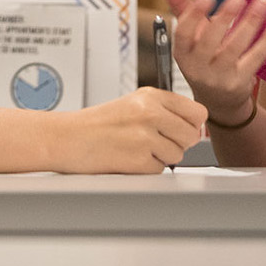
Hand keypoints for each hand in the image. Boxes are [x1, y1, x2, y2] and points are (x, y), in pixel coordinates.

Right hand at [47, 87, 205, 173]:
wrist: (67, 138)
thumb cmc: (98, 124)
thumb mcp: (133, 104)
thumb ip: (166, 112)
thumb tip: (198, 131)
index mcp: (151, 96)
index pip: (196, 112)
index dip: (191, 125)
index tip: (180, 129)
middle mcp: (150, 112)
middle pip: (191, 135)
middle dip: (177, 143)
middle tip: (154, 142)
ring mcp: (144, 136)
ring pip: (177, 155)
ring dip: (160, 157)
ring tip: (136, 148)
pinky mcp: (138, 159)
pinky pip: (159, 169)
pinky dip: (146, 169)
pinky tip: (128, 158)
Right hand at [156, 0, 265, 124]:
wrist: (219, 101)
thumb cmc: (203, 57)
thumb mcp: (189, 34)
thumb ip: (179, 3)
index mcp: (182, 52)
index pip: (182, 35)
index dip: (193, 16)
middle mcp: (198, 67)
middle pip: (209, 42)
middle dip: (223, 20)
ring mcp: (220, 77)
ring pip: (234, 49)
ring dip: (250, 24)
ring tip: (262, 3)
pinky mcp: (241, 83)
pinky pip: (256, 59)